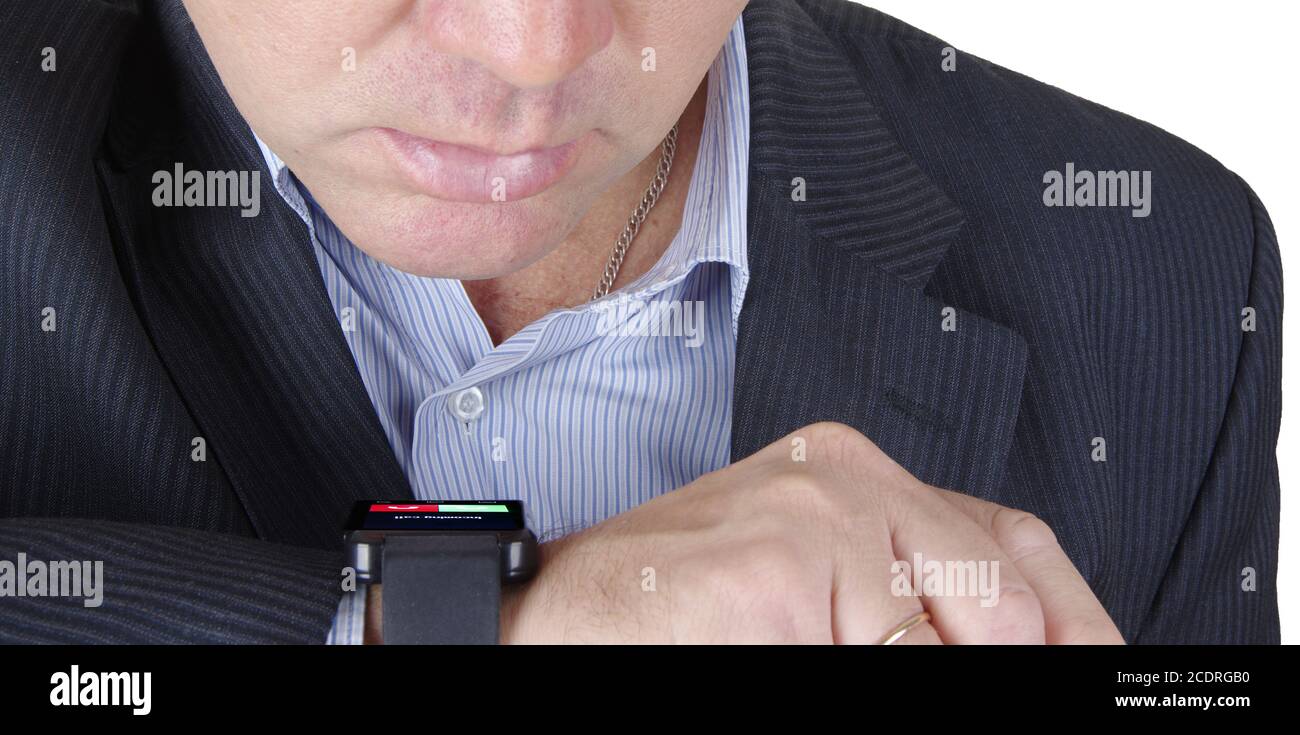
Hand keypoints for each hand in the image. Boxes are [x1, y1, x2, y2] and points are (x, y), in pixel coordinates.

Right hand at [501, 422, 1121, 643]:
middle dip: (1015, 650)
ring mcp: (816, 510)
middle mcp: (841, 474)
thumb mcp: (814, 588)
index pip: (1015, 545)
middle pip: (1004, 592)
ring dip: (909, 657)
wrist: (555, 624)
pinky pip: (883, 653)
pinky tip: (788, 649)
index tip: (1096, 662)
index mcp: (851, 472)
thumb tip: (1029, 640)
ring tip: (820, 641)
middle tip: (980, 667)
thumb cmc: (670, 614)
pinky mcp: (786, 561)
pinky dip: (857, 665)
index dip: (1072, 621)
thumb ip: (913, 599)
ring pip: (953, 633)